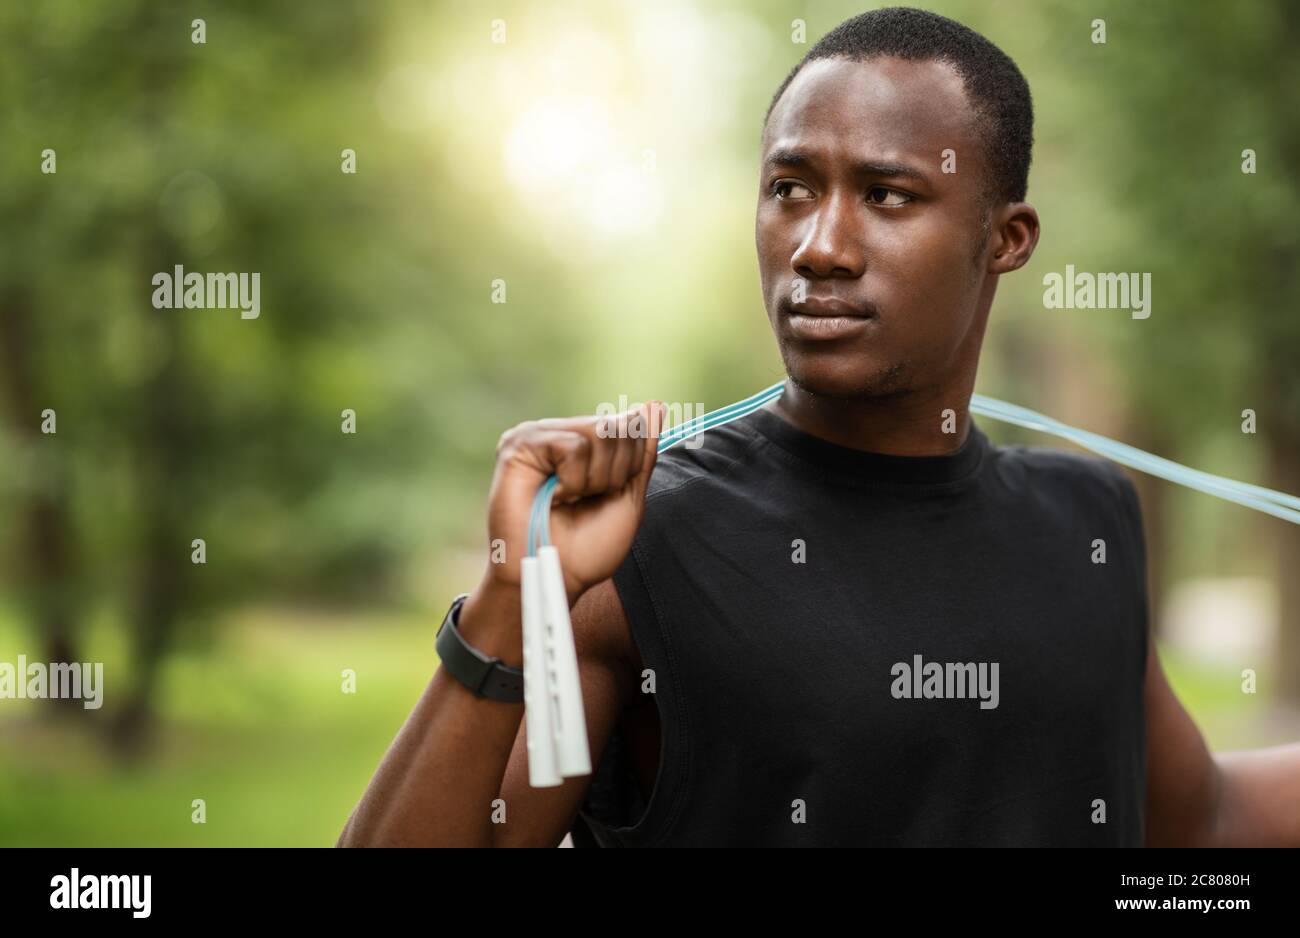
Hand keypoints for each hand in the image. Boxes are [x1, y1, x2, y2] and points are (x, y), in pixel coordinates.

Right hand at [482, 401, 663, 605]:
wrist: (554, 578)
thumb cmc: (587, 548)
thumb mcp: (627, 496)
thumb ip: (641, 453)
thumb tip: (655, 406)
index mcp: (584, 444)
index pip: (630, 424)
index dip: (631, 463)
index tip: (608, 493)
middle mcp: (560, 433)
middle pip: (618, 426)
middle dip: (616, 472)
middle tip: (586, 500)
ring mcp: (538, 436)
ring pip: (600, 432)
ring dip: (594, 479)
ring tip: (569, 500)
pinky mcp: (519, 445)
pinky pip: (573, 445)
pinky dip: (573, 480)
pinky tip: (554, 497)